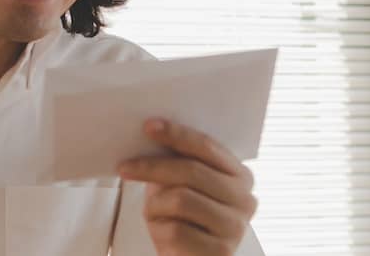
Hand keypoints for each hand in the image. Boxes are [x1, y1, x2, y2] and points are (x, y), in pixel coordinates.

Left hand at [117, 118, 257, 255]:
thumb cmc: (184, 220)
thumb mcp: (182, 186)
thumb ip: (177, 164)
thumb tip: (150, 134)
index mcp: (240, 175)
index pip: (207, 147)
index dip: (177, 134)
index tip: (149, 127)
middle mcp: (245, 199)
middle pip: (191, 171)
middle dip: (152, 167)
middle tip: (124, 167)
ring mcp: (235, 227)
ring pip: (181, 199)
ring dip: (156, 205)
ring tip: (153, 213)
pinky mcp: (221, 252)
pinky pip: (176, 231)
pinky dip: (159, 230)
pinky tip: (163, 233)